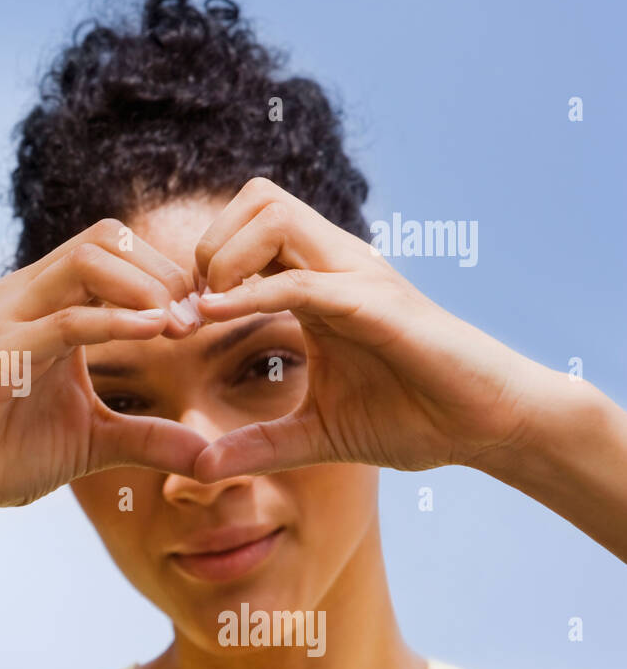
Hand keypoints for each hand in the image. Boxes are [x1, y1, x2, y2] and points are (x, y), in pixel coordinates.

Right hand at [0, 219, 209, 523]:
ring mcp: (8, 319)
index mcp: (48, 305)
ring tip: (180, 327)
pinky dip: (115, 322)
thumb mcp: (93, 444)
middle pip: (107, 238)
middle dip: (165, 271)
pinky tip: (154, 333)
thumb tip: (210, 457)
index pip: (117, 251)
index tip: (207, 318)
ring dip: (146, 286)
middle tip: (200, 319)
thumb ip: (149, 438)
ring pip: (87, 260)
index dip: (169, 274)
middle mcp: (26, 297)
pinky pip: (65, 320)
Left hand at [190, 177, 551, 480]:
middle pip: (257, 198)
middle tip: (193, 307)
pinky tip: (214, 321)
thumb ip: (258, 445)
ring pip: (274, 216)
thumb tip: (199, 471)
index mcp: (317, 283)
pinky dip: (252, 296)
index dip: (202, 264)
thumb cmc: (414, 418)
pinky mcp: (376, 305)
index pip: (248, 228)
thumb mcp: (317, 436)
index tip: (180, 320)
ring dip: (226, 258)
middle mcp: (335, 266)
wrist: (488, 426)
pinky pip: (301, 282)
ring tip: (208, 313)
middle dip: (209, 245)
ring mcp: (357, 278)